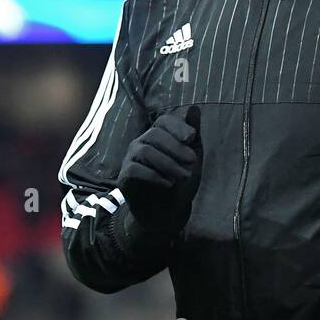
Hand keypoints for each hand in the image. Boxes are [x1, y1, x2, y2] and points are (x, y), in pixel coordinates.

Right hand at [118, 106, 201, 234]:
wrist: (168, 212)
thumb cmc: (181, 181)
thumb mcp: (193, 157)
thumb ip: (193, 134)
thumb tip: (194, 107)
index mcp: (158, 137)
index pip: (163, 121)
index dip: (178, 126)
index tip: (192, 138)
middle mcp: (141, 144)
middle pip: (154, 135)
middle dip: (176, 148)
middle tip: (192, 162)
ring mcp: (130, 159)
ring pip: (146, 151)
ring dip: (169, 164)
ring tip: (183, 177)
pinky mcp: (125, 177)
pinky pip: (135, 169)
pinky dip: (154, 176)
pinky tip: (168, 184)